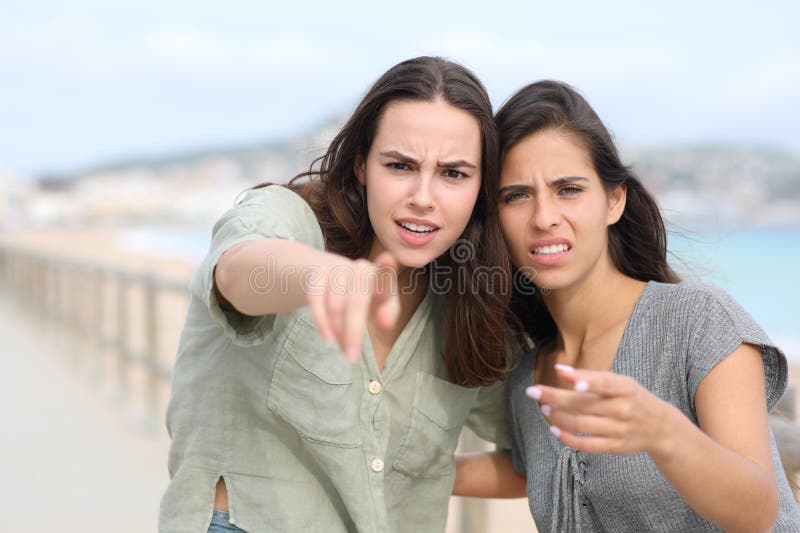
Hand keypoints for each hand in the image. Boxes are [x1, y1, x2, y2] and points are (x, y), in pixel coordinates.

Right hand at [304, 251, 399, 361]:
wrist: (326, 273)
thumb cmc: (361, 292)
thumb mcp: (378, 302)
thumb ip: (388, 312)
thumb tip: (387, 324)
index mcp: (378, 275)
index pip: (384, 272)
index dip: (385, 267)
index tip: (387, 259)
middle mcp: (358, 268)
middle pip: (356, 299)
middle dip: (354, 330)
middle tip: (352, 357)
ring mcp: (336, 269)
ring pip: (336, 303)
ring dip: (338, 330)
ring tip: (344, 350)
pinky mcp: (316, 274)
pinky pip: (315, 297)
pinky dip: (320, 319)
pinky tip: (327, 337)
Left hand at [526, 364, 673, 456]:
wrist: (661, 427)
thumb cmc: (632, 398)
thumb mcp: (619, 382)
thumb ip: (591, 376)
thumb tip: (560, 369)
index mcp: (626, 388)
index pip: (605, 383)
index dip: (587, 380)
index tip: (566, 376)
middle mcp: (623, 409)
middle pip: (584, 404)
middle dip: (555, 398)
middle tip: (533, 392)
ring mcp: (619, 429)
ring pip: (582, 424)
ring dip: (559, 417)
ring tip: (543, 409)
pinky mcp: (615, 446)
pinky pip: (587, 445)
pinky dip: (568, 439)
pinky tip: (554, 430)